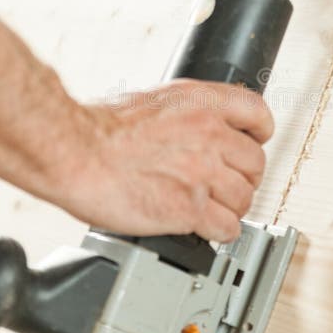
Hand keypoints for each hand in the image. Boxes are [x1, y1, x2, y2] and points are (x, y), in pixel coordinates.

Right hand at [56, 80, 272, 243]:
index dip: (258, 134)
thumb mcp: (156, 100)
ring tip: (207, 209)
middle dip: (241, 178)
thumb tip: (205, 128)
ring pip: (244, 199)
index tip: (250, 145)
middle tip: (221, 187)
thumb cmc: (100, 129)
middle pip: (255, 164)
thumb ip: (189, 113)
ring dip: (229, 208)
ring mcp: (202, 173)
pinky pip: (227, 228)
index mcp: (201, 102)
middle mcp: (209, 134)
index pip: (257, 114)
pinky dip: (218, 232)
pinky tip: (200, 227)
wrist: (74, 151)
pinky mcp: (189, 208)